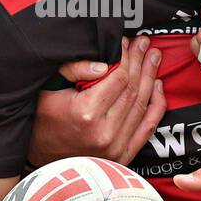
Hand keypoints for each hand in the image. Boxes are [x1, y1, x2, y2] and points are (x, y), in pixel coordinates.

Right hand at [27, 36, 165, 166]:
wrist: (42, 159)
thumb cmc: (43, 120)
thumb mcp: (49, 88)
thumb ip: (73, 70)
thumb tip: (103, 64)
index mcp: (86, 113)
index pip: (118, 77)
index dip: (126, 57)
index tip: (128, 42)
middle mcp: (105, 132)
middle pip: (132, 89)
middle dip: (140, 62)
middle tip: (145, 43)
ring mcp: (116, 147)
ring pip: (142, 105)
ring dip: (150, 78)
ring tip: (153, 57)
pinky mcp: (123, 157)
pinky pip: (147, 127)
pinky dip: (156, 105)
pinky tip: (157, 85)